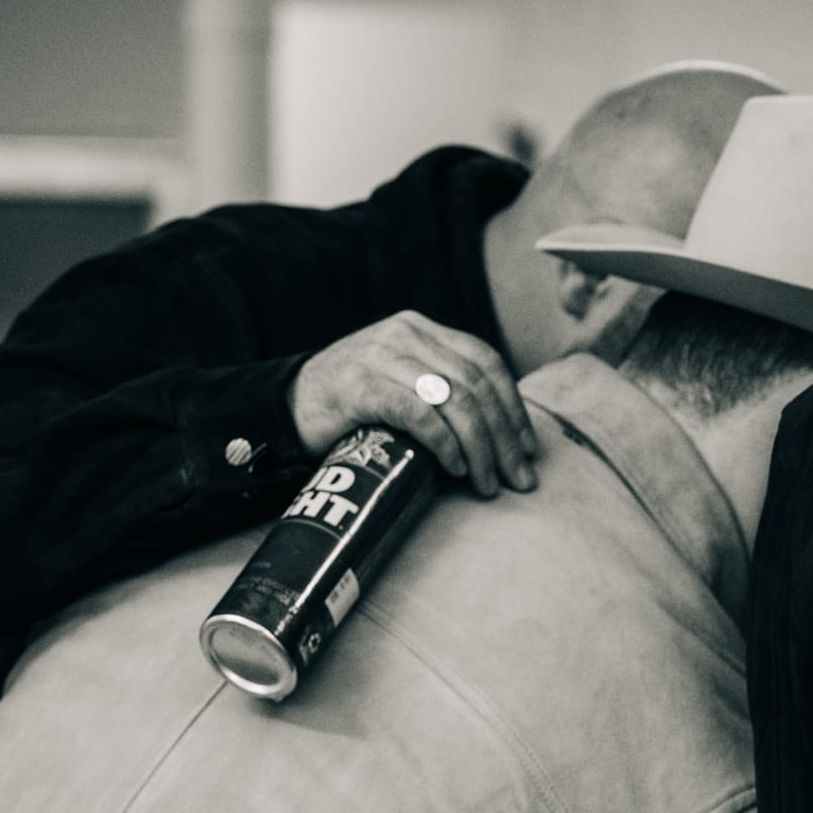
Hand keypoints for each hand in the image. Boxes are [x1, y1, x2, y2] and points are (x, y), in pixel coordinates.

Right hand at [290, 311, 536, 494]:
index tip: (528, 448)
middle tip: (518, 479)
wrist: (284, 407)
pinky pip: (419, 413)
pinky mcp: (359, 385)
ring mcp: (380, 356)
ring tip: (487, 483)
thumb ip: (444, 390)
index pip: (486, 361)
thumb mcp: (404, 383)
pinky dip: (444, 443)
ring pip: (455, 400)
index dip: (513, 407)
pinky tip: (454, 468)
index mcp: (422, 329)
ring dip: (481, 448)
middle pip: (476, 385)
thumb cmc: (354, 405)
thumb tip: (504, 433)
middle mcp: (405, 334)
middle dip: (504, 437)